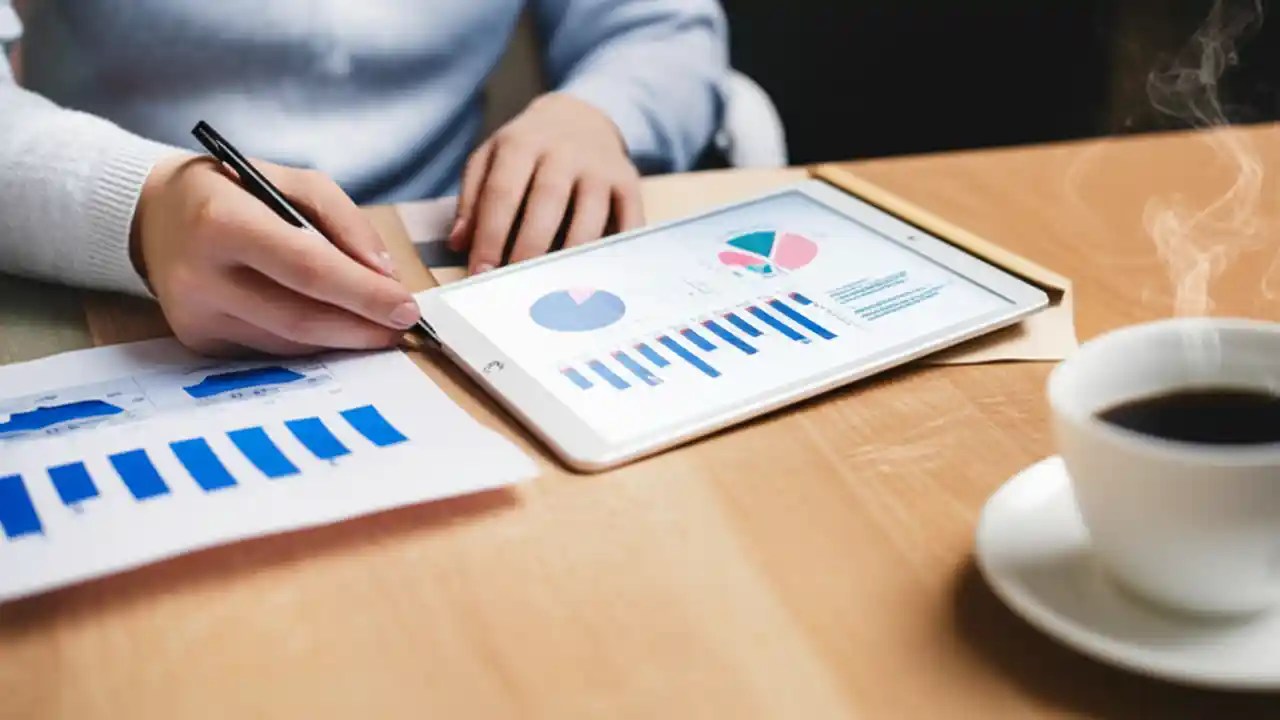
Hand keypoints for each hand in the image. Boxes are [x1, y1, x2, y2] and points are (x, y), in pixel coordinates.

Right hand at [133, 155, 419, 355]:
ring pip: (291, 344)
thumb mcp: (289, 180)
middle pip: (301, 318)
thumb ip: (342, 220)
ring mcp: (196, 317)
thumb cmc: (232, 193)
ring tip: (377, 325)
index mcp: (221, 221)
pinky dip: (312, 341)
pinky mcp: (199, 343)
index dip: (363, 293)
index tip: (406, 307)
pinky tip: (335, 328)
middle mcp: (200, 276)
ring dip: (343, 338)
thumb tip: (383, 275)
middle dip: (362, 325)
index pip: (307, 269)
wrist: (153, 217)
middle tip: (402, 324)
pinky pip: (272, 350)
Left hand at [449, 93, 644, 273]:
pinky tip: (603, 276)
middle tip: (516, 285)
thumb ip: (473, 197)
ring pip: (589, 216)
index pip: (502, 192)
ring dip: (571, 255)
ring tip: (556, 289)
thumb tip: (460, 242)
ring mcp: (599, 166)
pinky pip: (628, 218)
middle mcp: (563, 151)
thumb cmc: (527, 149)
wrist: (579, 116)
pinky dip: (618, 249)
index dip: (490, 236)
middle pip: (547, 202)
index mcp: (522, 143)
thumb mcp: (491, 158)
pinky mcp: (627, 180)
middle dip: (529, 248)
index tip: (480, 272)